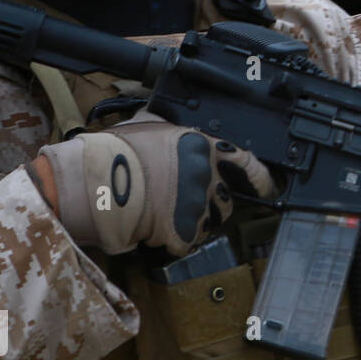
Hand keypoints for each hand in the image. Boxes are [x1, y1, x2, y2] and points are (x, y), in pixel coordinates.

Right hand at [31, 112, 275, 255]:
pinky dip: (176, 239)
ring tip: (167, 215)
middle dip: (211, 203)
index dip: (258, 177)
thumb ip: (169, 125)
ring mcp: (198, 205)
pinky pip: (189, 241)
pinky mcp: (186, 232)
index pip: (246, 162)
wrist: (94, 184)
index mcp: (202, 146)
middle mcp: (207, 175)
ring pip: (212, 221)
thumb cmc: (115, 152)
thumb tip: (167, 118)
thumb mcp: (146, 123)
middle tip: (185, 203)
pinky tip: (156, 228)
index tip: (266, 187)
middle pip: (226, 198)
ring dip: (196, 222)